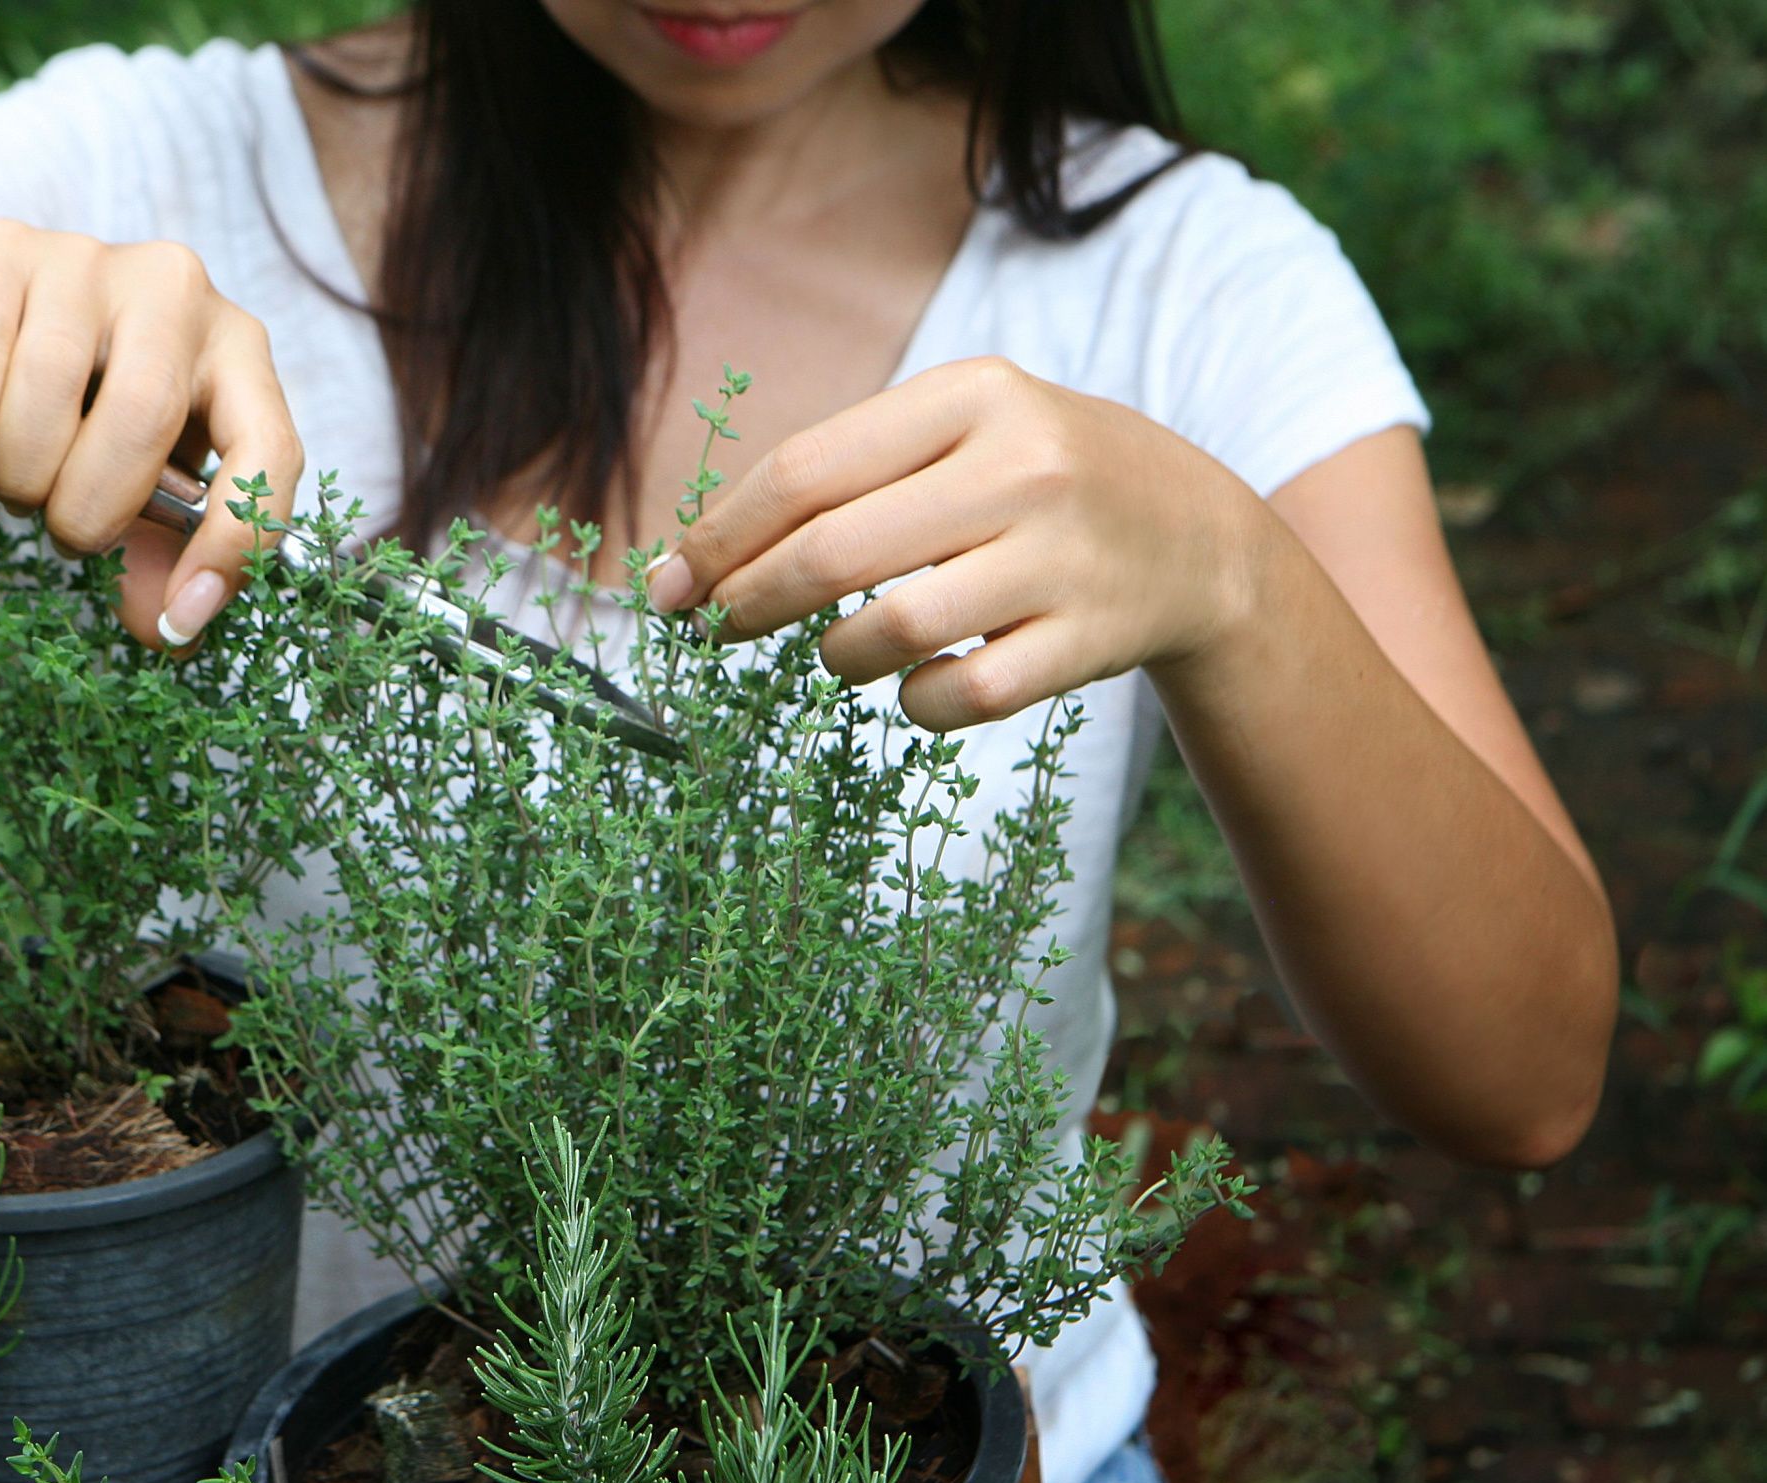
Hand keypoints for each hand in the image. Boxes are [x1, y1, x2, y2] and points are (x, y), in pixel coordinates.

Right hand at [0, 221, 303, 648]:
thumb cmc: (71, 415)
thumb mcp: (127, 487)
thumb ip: (154, 560)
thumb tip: (170, 632)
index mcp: (236, 352)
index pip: (270, 448)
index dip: (234, 545)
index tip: (181, 620)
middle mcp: (176, 289)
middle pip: (143, 418)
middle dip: (89, 508)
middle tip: (63, 537)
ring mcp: (87, 258)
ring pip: (51, 391)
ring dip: (18, 474)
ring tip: (8, 486)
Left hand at [644, 357, 1263, 730]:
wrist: (1201, 538)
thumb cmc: (1037, 484)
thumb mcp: (963, 433)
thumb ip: (845, 475)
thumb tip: (692, 561)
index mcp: (972, 396)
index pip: (805, 472)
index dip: (719, 539)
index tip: (667, 586)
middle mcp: (1021, 467)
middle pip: (831, 553)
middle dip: (749, 603)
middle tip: (717, 629)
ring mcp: (1060, 557)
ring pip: (889, 632)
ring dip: (836, 657)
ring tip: (841, 652)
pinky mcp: (1088, 640)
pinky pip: (959, 696)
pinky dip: (917, 701)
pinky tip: (918, 684)